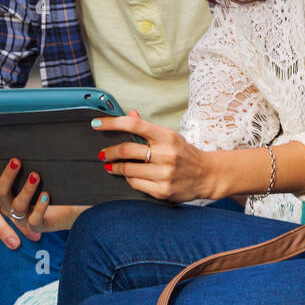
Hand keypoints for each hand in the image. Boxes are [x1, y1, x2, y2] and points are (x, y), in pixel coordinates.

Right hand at [0, 151, 88, 238]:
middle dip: (7, 176)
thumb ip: (25, 163)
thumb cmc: (47, 187)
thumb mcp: (32, 174)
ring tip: (36, 176)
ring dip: (26, 190)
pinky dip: (39, 207)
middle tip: (16, 161)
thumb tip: (25, 136)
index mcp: (3, 191)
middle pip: (0, 191)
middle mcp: (7, 204)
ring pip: (17, 205)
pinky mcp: (34, 225)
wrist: (65, 211)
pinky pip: (34, 219)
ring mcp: (20, 216)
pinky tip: (46, 195)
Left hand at [96, 110, 213, 202]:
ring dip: (115, 167)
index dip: (112, 123)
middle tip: (103, 153)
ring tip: (111, 166)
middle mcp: (165, 154)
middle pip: (127, 149)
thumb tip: (130, 114)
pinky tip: (129, 176)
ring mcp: (164, 173)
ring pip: (128, 169)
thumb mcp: (170, 136)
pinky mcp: (163, 190)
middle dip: (110, 151)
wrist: (207, 175)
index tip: (97, 124)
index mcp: (166, 136)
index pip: (134, 124)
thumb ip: (148, 127)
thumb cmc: (185, 153)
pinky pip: (136, 184)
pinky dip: (129, 179)